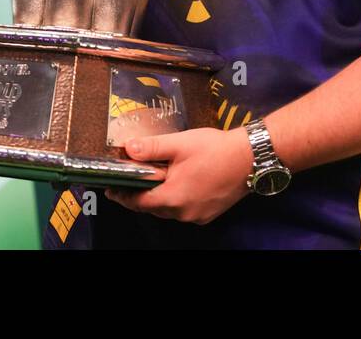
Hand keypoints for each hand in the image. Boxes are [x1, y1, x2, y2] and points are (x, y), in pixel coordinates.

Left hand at [105, 127, 252, 224]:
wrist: (250, 157)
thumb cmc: (215, 149)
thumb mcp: (180, 143)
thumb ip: (152, 148)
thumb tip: (127, 148)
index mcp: (173, 197)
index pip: (138, 203)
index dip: (122, 196)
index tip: (110, 189)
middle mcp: (183, 213)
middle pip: (152, 208)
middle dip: (140, 195)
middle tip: (130, 180)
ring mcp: (197, 216)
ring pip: (168, 210)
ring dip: (158, 197)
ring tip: (153, 180)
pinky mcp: (208, 214)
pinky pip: (183, 210)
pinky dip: (175, 200)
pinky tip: (177, 184)